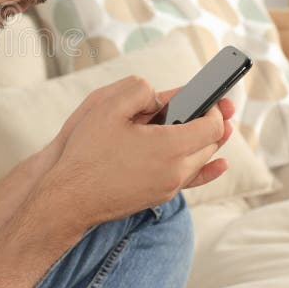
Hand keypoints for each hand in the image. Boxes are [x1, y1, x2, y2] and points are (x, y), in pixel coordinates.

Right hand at [45, 75, 232, 226]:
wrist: (72, 196)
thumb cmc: (86, 153)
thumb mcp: (107, 107)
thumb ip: (138, 90)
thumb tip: (158, 96)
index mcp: (169, 146)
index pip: (212, 126)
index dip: (213, 109)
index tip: (207, 99)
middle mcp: (176, 171)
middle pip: (211, 144)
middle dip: (212, 123)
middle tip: (206, 108)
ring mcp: (169, 187)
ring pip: (201, 161)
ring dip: (204, 142)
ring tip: (202, 126)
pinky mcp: (159, 197)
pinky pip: (190, 178)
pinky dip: (204, 167)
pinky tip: (217, 164)